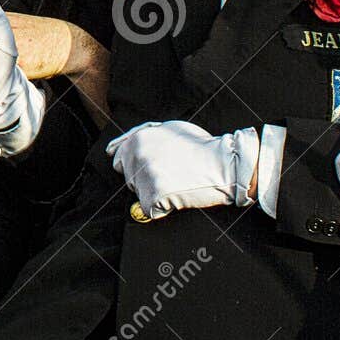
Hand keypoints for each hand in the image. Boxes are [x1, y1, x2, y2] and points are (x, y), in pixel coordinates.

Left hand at [107, 121, 259, 219]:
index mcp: (138, 139)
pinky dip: (162, 208)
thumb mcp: (168, 129)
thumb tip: (114, 149)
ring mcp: (145, 174)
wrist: (225, 164)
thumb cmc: (200, 147)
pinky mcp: (155, 193)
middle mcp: (137, 154)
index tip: (157, 169)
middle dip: (146, 182)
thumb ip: (141, 137)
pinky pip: (149, 210)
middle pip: (129, 180)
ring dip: (155, 195)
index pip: (119, 161)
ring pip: (139, 195)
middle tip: (172, 175)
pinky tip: (178, 195)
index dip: (138, 168)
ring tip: (177, 183)